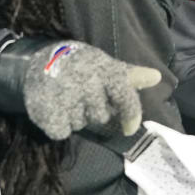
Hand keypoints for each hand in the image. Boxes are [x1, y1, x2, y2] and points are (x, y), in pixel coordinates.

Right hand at [11, 40, 161, 141]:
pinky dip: (59, 125)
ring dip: (76, 117)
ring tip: (66, 99)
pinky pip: (62, 132)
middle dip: (93, 110)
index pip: (123, 94)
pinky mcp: (47, 111)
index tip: (131, 128)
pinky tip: (55, 109)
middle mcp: (85, 82)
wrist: (38, 62)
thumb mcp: (104, 65)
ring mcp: (65, 97)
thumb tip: (156, 77)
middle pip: (101, 116)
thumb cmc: (79, 65)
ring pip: (81, 124)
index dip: (130, 113)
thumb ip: (130, 75)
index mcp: (102, 69)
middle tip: (82, 96)